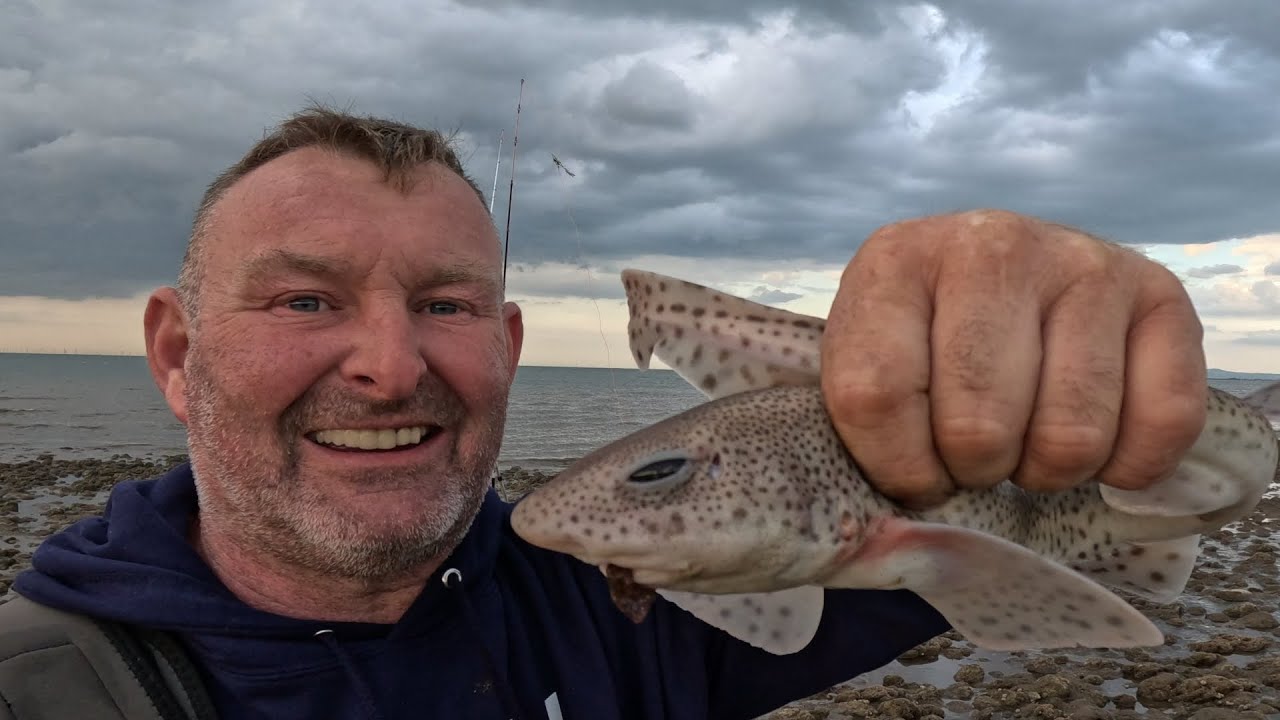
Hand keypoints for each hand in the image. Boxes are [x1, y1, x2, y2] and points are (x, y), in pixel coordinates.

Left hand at [820, 209, 1206, 509]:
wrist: (1000, 283)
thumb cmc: (922, 342)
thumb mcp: (863, 364)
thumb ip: (860, 426)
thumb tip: (900, 521)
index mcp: (896, 262)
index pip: (877, 395)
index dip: (897, 466)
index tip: (913, 470)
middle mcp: (992, 247)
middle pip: (978, 425)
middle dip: (974, 469)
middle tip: (975, 452)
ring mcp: (1082, 263)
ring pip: (1071, 435)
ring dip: (1046, 471)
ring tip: (1028, 440)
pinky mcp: (1159, 292)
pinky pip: (1164, 421)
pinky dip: (1129, 465)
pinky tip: (1098, 443)